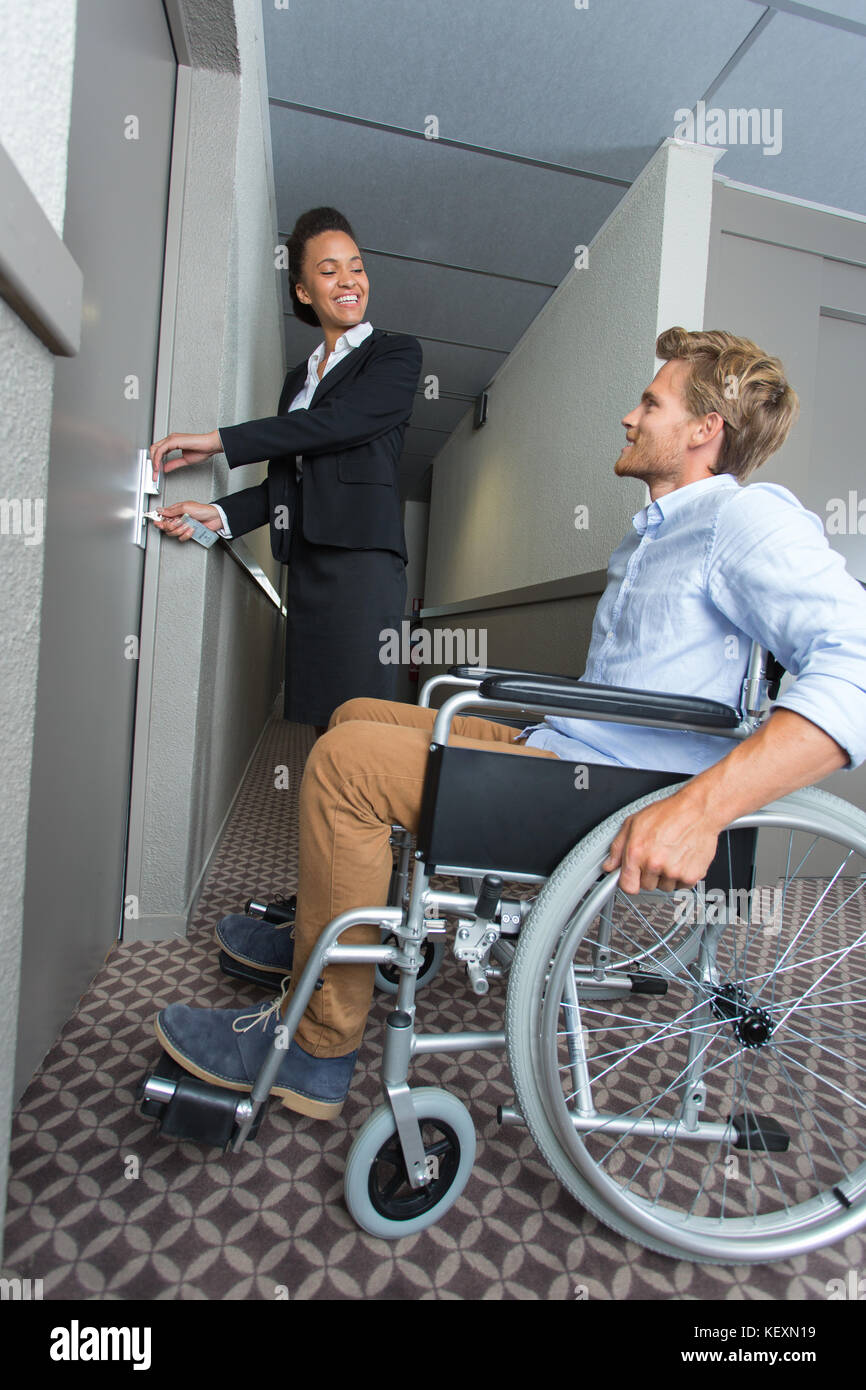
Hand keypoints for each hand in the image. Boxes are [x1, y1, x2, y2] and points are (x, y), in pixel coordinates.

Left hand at [149, 430, 220, 480]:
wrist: (210, 445)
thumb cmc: (203, 449)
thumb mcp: (184, 460)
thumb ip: (173, 464)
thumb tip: (164, 468)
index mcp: (173, 442)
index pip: (159, 450)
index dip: (155, 461)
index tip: (156, 472)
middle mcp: (171, 439)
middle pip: (154, 449)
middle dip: (151, 462)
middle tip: (153, 473)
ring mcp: (171, 439)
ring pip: (155, 449)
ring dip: (153, 461)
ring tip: (155, 472)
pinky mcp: (173, 441)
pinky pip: (160, 450)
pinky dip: (157, 459)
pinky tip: (158, 466)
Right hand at [152, 501, 221, 541]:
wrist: (214, 518)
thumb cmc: (203, 510)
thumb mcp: (185, 507)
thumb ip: (171, 510)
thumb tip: (160, 510)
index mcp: (176, 511)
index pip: (163, 517)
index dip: (160, 521)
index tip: (159, 523)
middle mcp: (178, 519)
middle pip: (167, 527)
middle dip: (173, 526)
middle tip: (180, 522)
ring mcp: (183, 526)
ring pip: (174, 533)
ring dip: (181, 529)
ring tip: (188, 524)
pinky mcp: (188, 533)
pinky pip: (182, 537)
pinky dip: (187, 534)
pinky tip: (192, 529)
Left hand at [602, 787, 721, 894]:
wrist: (698, 810)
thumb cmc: (669, 813)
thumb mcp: (634, 823)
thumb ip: (618, 847)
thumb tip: (610, 865)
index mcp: (637, 852)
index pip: (627, 886)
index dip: (630, 881)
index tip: (634, 876)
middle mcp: (654, 863)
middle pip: (647, 886)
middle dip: (650, 875)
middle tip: (657, 856)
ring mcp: (674, 871)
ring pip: (665, 887)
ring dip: (667, 876)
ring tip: (671, 855)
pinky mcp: (691, 875)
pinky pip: (682, 886)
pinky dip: (683, 875)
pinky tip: (682, 858)